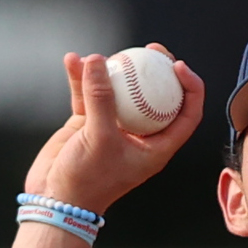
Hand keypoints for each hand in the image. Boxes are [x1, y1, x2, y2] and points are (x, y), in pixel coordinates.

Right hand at [22, 47, 207, 218]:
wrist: (57, 198)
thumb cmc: (87, 179)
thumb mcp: (98, 138)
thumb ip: (100, 99)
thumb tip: (98, 60)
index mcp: (157, 147)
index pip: (186, 115)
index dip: (190, 88)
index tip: (178, 65)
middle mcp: (140, 136)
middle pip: (157, 97)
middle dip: (156, 71)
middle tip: (150, 49)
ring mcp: (114, 127)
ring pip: (121, 91)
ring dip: (114, 70)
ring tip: (103, 54)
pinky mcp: (88, 123)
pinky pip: (88, 93)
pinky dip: (81, 77)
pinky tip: (73, 60)